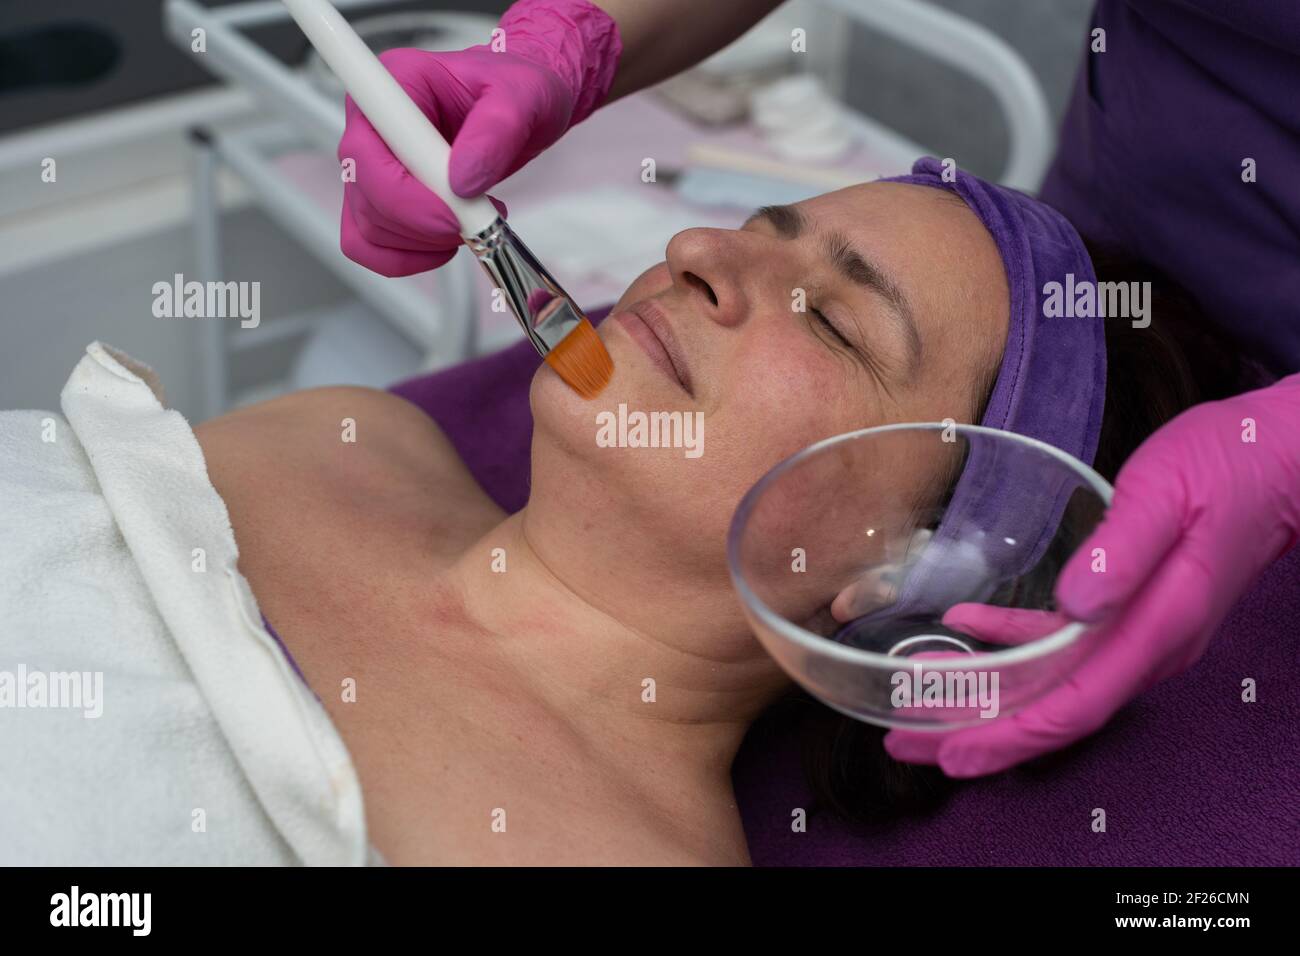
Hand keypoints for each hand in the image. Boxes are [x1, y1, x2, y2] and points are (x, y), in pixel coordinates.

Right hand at [337, 0, 620, 276]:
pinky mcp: (380, 198)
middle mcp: (371, 124)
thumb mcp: (522, 97)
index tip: (453, 217)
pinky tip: (448, 245)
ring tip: (475, 222)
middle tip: (478, 222)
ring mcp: (370, 164)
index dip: (403, 197)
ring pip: (370, 228)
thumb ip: (495, 131)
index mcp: (394, 84)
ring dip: (423, 244)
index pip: (366, 153)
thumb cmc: (511, 92)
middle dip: (422, 227)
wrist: (516, 109)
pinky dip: (408, 259)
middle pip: (366, 197)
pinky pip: (370, 246)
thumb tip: (462, 181)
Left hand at [884, 372, 1299, 776]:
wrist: (1284, 460)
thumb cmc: (1230, 465)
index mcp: (1157, 626)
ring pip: (1055, 686)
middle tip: (905, 744)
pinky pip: (1066, 648)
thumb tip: (1074, 602)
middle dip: (980, 732)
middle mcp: (1149, 646)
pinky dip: (1014, 648)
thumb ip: (1123, 548)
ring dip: (989, 699)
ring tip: (921, 705)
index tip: (950, 753)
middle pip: (1056, 711)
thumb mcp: (1167, 493)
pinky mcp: (1133, 613)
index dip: (1010, 734)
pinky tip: (968, 631)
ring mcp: (1142, 634)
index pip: (1074, 703)